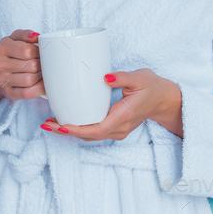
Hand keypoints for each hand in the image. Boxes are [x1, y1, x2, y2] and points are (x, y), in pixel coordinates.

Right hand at [0, 29, 44, 100]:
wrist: (0, 70)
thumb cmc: (12, 51)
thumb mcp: (16, 38)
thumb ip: (26, 34)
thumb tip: (36, 36)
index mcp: (1, 48)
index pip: (27, 50)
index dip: (39, 51)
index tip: (42, 52)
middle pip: (31, 66)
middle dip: (42, 64)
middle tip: (45, 63)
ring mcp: (2, 80)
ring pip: (30, 80)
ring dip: (41, 76)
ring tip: (43, 72)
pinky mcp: (8, 93)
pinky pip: (27, 93)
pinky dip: (39, 89)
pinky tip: (43, 84)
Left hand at [41, 69, 182, 140]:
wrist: (165, 100)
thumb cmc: (152, 86)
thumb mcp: (140, 77)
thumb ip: (122, 77)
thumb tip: (104, 78)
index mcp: (124, 116)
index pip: (98, 129)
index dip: (78, 130)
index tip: (61, 126)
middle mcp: (120, 128)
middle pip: (90, 136)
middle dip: (67, 132)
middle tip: (47, 124)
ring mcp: (118, 130)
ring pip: (91, 136)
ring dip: (71, 132)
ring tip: (51, 123)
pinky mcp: (115, 128)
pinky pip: (95, 132)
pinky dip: (80, 129)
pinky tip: (67, 121)